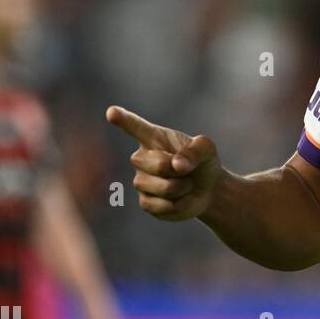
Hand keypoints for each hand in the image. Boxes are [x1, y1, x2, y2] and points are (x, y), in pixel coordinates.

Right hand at [106, 105, 221, 221]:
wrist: (207, 189)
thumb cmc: (202, 162)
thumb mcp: (207, 149)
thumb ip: (197, 149)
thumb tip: (177, 165)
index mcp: (154, 138)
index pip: (135, 127)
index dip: (123, 119)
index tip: (112, 112)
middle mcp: (142, 158)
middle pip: (158, 164)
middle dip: (179, 170)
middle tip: (187, 170)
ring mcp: (141, 181)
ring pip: (163, 188)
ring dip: (183, 188)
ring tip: (185, 184)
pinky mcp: (145, 202)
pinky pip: (161, 206)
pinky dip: (180, 204)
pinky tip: (180, 198)